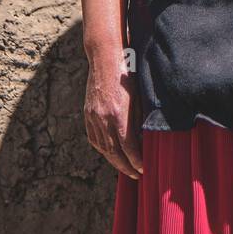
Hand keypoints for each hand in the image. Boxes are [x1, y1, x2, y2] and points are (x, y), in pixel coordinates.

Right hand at [84, 47, 143, 180]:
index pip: (128, 147)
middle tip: (138, 176)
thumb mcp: (139, 96)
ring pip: (103, 147)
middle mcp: (103, 119)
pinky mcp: (88, 113)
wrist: (105, 57)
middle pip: (114, 152)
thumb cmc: (128, 73)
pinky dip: (103, 149)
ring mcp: (93, 117)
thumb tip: (144, 139)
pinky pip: (94, 138)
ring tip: (126, 168)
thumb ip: (139, 119)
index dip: (137, 161)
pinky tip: (111, 153)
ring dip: (115, 161)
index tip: (145, 169)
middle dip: (126, 167)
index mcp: (118, 114)